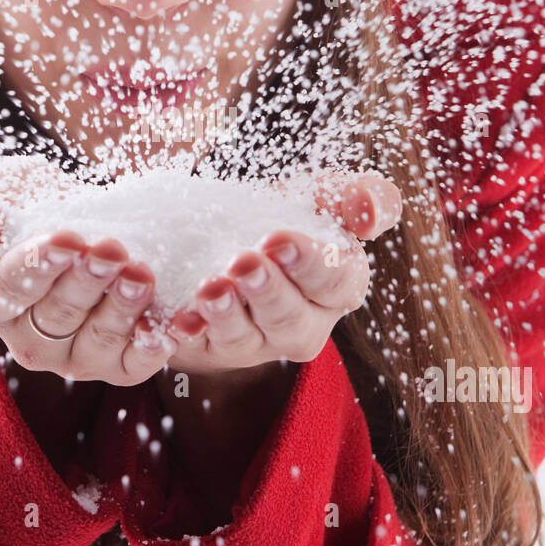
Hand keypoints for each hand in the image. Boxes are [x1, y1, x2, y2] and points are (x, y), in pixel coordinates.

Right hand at [0, 166, 176, 386]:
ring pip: (99, 339)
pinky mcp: (116, 364)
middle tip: (111, 250)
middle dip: (88, 281)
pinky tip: (175, 324)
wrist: (65, 221)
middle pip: (59, 313)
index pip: (11, 287)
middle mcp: (30, 340)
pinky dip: (155, 346)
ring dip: (124, 308)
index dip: (38, 264)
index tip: (64, 239)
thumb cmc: (17, 208)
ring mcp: (74, 356)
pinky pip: (134, 364)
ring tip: (143, 274)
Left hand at [160, 172, 401, 374]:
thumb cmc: (287, 213)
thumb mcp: (323, 196)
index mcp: (339, 288)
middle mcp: (303, 325)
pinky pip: (199, 348)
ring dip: (225, 315)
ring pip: (244, 338)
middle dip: (266, 291)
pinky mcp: (212, 349)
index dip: (308, 262)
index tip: (279, 239)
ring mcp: (256, 343)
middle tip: (242, 262)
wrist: (227, 230)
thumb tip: (370, 214)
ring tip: (209, 288)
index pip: (334, 280)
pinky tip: (174, 319)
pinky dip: (186, 334)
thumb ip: (361, 196)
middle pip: (289, 317)